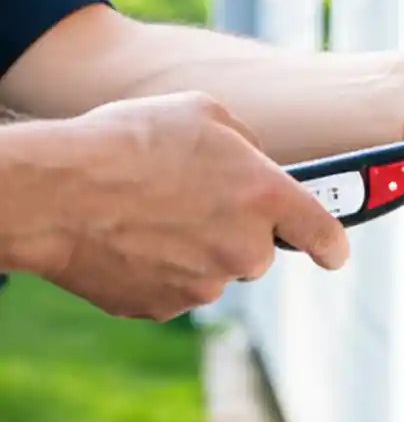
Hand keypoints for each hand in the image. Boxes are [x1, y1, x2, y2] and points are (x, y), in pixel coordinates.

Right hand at [39, 92, 348, 320]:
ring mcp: (203, 283)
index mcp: (264, 196)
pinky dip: (160, 269)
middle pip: (258, 250)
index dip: (332, 245)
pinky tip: (131, 237)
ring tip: (150, 211)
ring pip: (215, 269)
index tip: (333, 253)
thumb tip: (259, 168)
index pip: (323, 232)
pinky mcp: (163, 307)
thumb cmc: (127, 141)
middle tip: (192, 199)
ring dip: (195, 248)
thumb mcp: (205, 114)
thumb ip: (249, 147)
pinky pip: (176, 288)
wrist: (52, 193)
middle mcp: (242, 246)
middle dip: (237, 230)